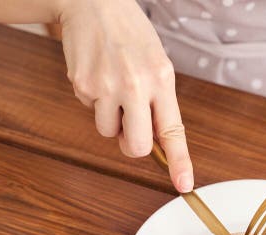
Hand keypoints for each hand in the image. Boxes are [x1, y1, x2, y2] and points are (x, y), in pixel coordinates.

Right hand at [58, 0, 192, 191]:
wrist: (93, 2)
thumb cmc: (130, 34)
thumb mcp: (157, 63)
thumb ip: (159, 101)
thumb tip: (157, 141)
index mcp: (162, 79)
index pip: (173, 130)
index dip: (179, 162)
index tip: (183, 184)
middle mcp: (136, 85)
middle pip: (137, 146)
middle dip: (132, 145)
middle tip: (130, 126)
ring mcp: (106, 87)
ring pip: (109, 132)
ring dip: (110, 118)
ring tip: (112, 85)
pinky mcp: (82, 86)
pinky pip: (90, 111)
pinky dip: (93, 99)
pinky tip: (97, 73)